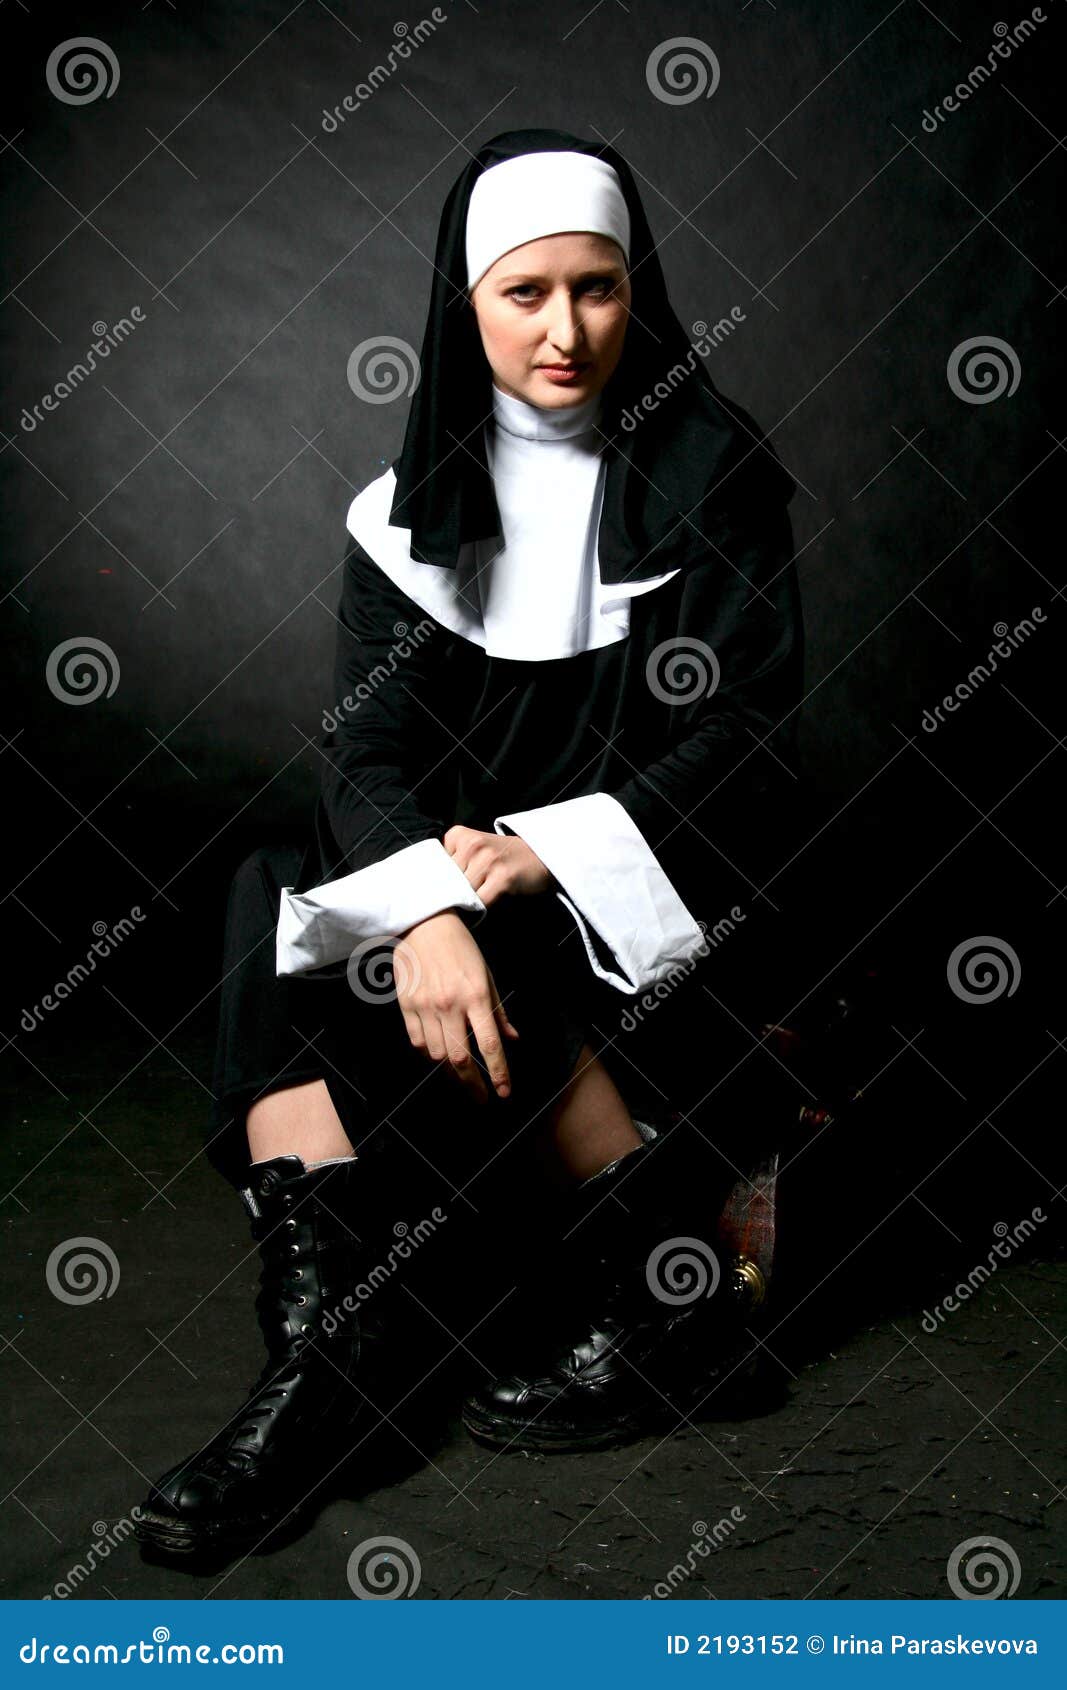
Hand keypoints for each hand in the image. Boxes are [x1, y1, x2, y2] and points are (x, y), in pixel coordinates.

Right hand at [394, 910, 519, 1103]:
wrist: (424, 924)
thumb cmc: (462, 948)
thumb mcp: (487, 975)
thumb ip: (499, 1012)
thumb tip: (512, 1040)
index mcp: (476, 996)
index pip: (490, 1044)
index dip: (498, 1072)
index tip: (504, 1093)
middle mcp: (450, 1005)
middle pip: (460, 1058)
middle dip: (472, 1085)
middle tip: (481, 1098)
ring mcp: (425, 1006)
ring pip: (437, 1055)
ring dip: (450, 1071)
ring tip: (462, 1076)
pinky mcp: (406, 1005)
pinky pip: (418, 1042)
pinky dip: (429, 1055)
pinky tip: (438, 1057)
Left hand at [442, 824, 553, 906]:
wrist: (537, 856)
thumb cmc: (500, 856)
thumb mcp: (472, 848)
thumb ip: (451, 860)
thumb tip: (429, 888)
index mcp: (459, 834)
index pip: (434, 866)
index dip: (440, 880)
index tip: (447, 884)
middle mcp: (472, 844)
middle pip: (447, 880)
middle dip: (452, 892)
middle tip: (462, 895)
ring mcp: (487, 860)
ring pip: (462, 892)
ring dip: (467, 901)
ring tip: (478, 896)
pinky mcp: (502, 877)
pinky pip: (480, 901)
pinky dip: (480, 908)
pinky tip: (487, 902)